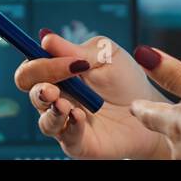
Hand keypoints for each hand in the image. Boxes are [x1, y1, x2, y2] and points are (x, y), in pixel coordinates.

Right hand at [15, 32, 170, 159]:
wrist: (149, 108)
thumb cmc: (125, 79)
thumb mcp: (106, 56)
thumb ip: (76, 50)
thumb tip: (46, 37)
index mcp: (58, 73)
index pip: (32, 68)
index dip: (39, 64)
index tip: (67, 62)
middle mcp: (56, 97)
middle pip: (31, 92)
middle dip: (39, 87)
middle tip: (54, 88)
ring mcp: (65, 122)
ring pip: (44, 120)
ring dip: (51, 111)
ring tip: (65, 105)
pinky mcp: (78, 143)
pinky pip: (66, 137)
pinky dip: (71, 126)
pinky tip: (81, 117)